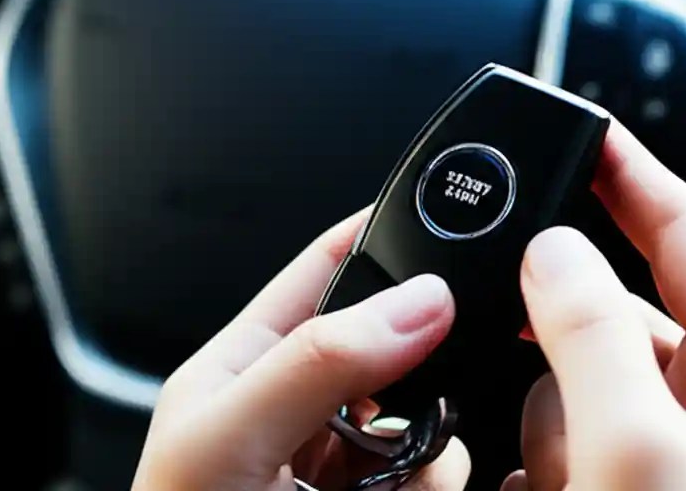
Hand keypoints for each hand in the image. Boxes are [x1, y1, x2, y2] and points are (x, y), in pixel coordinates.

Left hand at [132, 208, 470, 490]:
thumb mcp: (229, 440)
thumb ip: (317, 363)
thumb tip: (417, 303)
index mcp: (256, 360)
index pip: (334, 264)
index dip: (392, 233)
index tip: (456, 221)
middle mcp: (311, 406)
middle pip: (406, 344)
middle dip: (428, 367)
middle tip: (423, 397)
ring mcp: (349, 464)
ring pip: (435, 417)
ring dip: (428, 452)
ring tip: (382, 488)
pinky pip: (439, 478)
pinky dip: (432, 490)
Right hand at [503, 123, 685, 489]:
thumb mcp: (642, 452)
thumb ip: (593, 341)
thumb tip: (553, 251)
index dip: (631, 173)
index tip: (582, 126)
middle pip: (608, 323)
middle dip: (562, 360)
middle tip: (553, 398)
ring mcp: (672, 460)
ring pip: (570, 395)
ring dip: (552, 442)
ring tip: (576, 488)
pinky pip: (557, 453)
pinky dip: (541, 474)